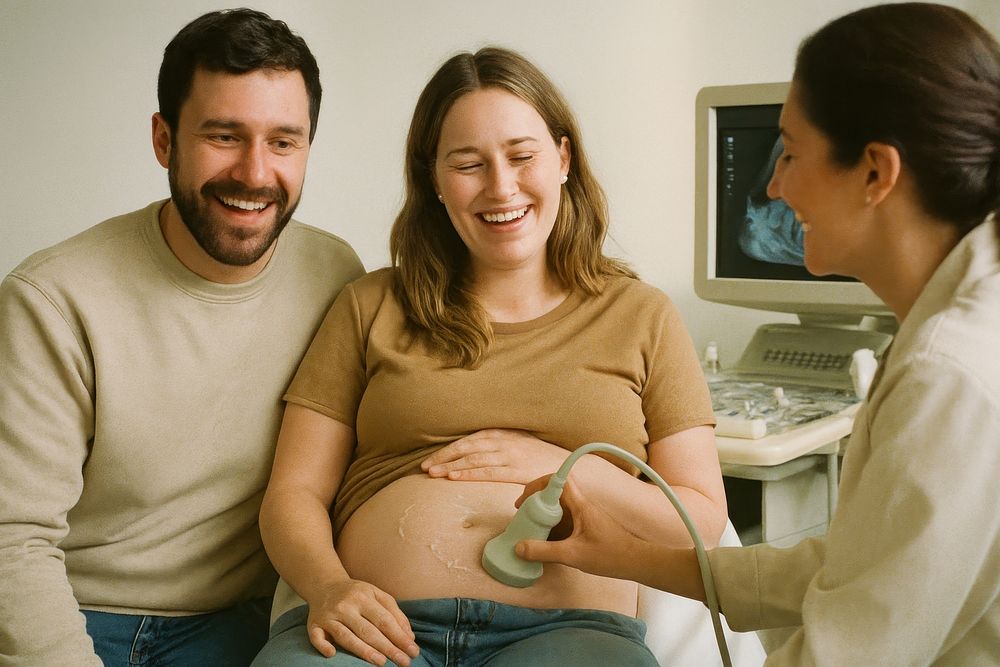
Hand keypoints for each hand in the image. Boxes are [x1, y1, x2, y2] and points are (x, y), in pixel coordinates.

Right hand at [305, 579, 418, 666]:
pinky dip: (323, 646)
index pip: (385, 620)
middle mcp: (346, 605)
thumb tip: (409, 637)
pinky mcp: (313, 624)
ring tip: (381, 663)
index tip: (413, 651)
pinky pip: (316, 637)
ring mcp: (329, 615)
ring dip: (363, 650)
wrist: (324, 585)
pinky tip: (332, 655)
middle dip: (388, 647)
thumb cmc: (356, 593)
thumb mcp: (377, 594)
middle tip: (404, 662)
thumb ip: (394, 613)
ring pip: (346, 636)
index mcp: (364, 596)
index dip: (400, 636)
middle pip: (368, 630)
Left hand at [420, 429, 569, 483]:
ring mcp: (509, 455)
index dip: (448, 449)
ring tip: (432, 473)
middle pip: (466, 448)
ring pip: (473, 459)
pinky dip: (468, 474)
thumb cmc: (541, 456)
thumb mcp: (519, 443)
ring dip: (450, 466)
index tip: (431, 459)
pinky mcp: (516, 470)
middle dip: (444, 457)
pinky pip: (487, 472)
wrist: (568, 464)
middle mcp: (503, 441)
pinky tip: (453, 478)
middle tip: (424, 467)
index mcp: (502, 433)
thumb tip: (476, 456)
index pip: (469, 440)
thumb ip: (499, 445)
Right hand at [514, 477, 706, 600]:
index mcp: (581, 505)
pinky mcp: (588, 526)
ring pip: (560, 506)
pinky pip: (566, 518)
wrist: (637, 562)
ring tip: (530, 526)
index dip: (539, 484)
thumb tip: (519, 547)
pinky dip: (553, 524)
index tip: (525, 499)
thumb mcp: (574, 555)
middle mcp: (583, 506)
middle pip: (556, 492)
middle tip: (522, 512)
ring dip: (544, 512)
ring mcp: (586, 516)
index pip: (559, 481)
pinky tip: (546, 539)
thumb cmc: (610, 555)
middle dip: (537, 499)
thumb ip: (546, 551)